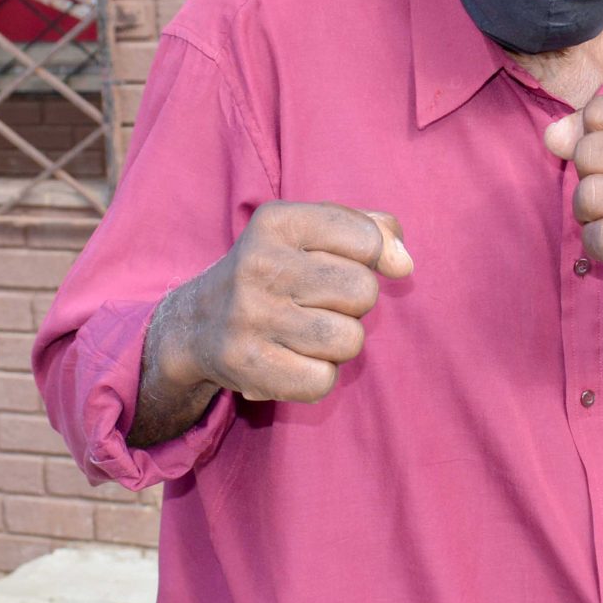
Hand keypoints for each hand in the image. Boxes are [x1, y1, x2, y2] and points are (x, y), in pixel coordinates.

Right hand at [151, 202, 412, 406]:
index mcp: (277, 221)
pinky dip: (319, 376)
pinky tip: (295, 360)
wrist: (198, 322)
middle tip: (322, 303)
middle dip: (355, 304)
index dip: (371, 258)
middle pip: (362, 293)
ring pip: (348, 340)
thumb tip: (403, 265)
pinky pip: (323, 381)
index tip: (346, 262)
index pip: (366, 239)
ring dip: (340, 342)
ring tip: (309, 331)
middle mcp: (258, 264)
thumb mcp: (313, 232)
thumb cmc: (277, 271)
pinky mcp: (246, 364)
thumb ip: (371, 230)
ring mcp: (248, 316)